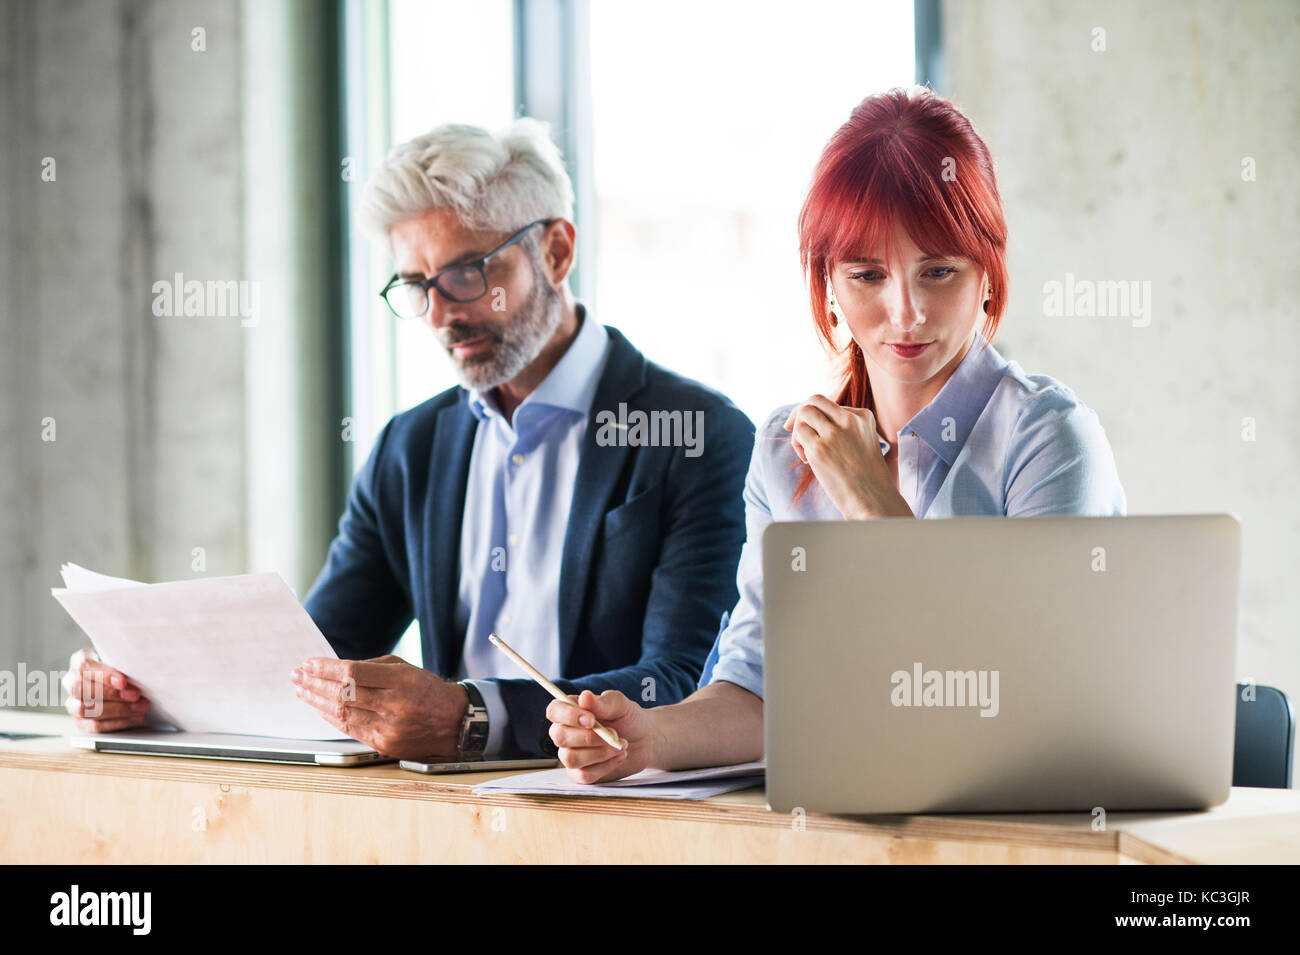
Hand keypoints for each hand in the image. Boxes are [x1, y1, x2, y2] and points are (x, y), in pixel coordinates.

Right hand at [62, 648, 151, 731]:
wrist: (119, 682)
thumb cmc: (120, 668)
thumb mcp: (120, 660)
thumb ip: (122, 666)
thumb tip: (134, 678)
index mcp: (79, 662)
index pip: (83, 667)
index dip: (103, 675)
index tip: (123, 682)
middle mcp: (71, 682)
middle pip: (83, 690)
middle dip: (112, 695)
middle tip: (136, 696)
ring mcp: (73, 703)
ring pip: (86, 710)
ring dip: (117, 710)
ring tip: (139, 707)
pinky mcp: (80, 721)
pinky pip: (94, 726)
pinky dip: (116, 723)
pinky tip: (134, 718)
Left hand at [290, 655, 468, 758]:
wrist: (453, 722)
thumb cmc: (427, 690)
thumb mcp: (405, 668)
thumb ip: (372, 668)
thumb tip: (335, 669)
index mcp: (400, 680)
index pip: (353, 673)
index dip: (326, 669)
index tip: (308, 664)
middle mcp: (393, 705)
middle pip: (342, 694)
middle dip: (314, 684)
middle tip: (297, 676)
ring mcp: (388, 727)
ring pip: (341, 713)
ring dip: (317, 702)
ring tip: (302, 691)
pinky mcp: (384, 744)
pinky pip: (349, 729)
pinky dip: (331, 718)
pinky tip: (319, 708)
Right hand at [546, 689, 652, 783]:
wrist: (644, 740)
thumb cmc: (627, 718)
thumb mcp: (620, 705)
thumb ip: (602, 702)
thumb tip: (584, 697)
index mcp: (570, 710)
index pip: (554, 710)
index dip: (568, 715)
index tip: (591, 719)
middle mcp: (565, 733)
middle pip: (559, 736)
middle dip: (589, 737)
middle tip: (614, 733)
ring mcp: (570, 754)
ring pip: (570, 758)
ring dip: (600, 752)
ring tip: (621, 745)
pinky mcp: (580, 774)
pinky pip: (583, 775)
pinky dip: (605, 766)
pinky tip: (619, 756)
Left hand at [784, 395, 912, 518]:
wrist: (872, 498)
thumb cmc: (865, 475)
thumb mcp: (862, 440)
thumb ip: (842, 426)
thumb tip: (808, 417)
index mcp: (863, 416)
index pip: (829, 404)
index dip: (815, 415)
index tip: (810, 429)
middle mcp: (849, 420)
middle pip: (814, 400)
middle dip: (798, 412)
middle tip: (789, 427)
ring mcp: (834, 433)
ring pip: (804, 414)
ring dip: (797, 430)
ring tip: (804, 450)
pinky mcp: (820, 448)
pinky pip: (799, 433)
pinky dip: (797, 444)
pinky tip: (807, 460)